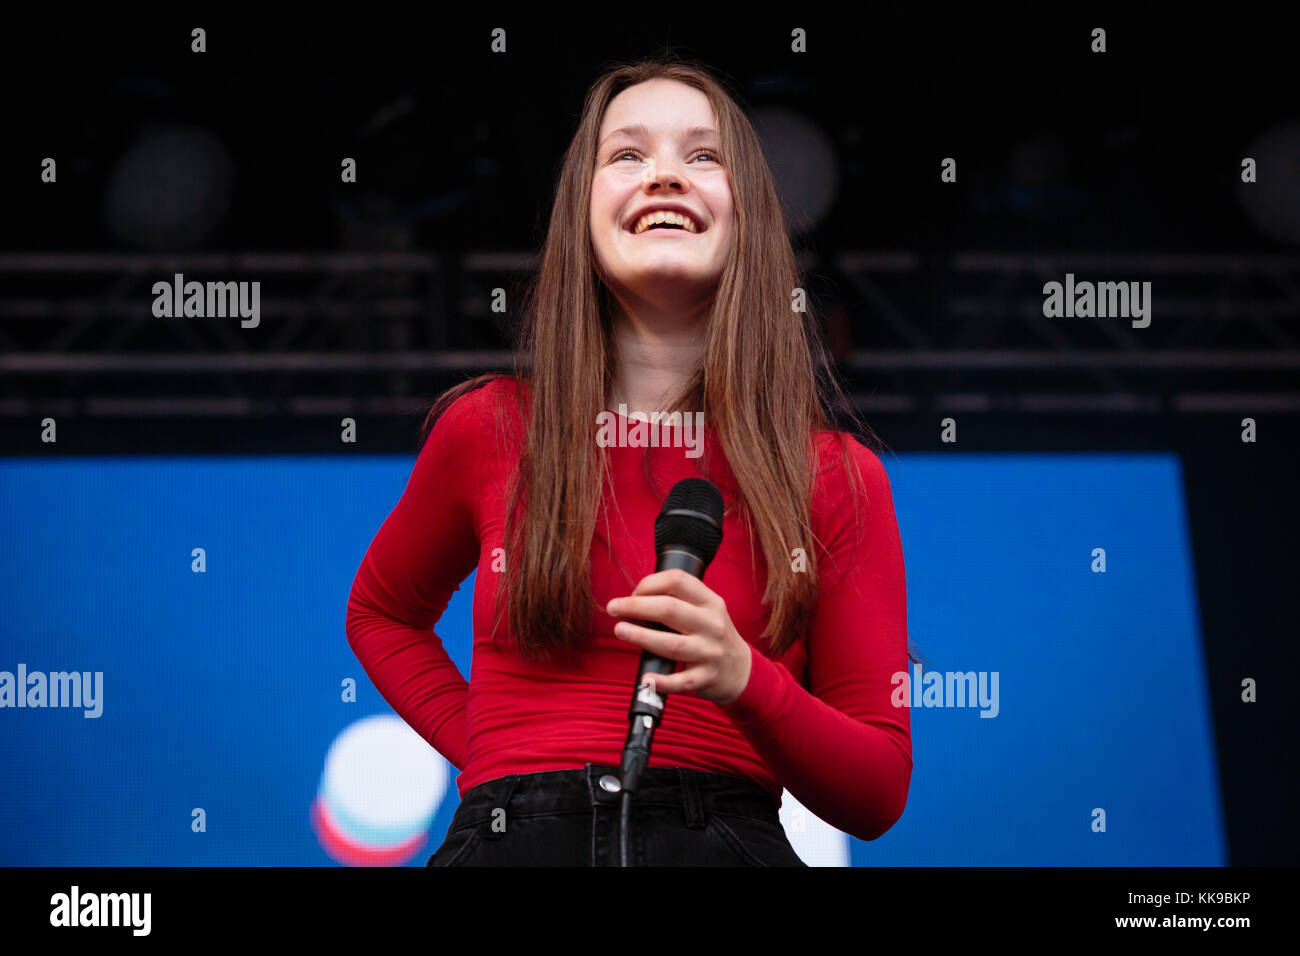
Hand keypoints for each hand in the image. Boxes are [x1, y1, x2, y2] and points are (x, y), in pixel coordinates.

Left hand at [605, 568, 752, 706]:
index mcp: (710, 602)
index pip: (678, 581)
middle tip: (613, 608)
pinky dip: (662, 681)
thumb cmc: (711, 634)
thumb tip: (635, 598)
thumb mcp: (706, 610)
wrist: (740, 669)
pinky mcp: (705, 678)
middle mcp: (711, 624)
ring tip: (620, 630)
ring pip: (671, 644)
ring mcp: (710, 652)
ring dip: (641, 636)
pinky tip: (645, 678)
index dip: (650, 583)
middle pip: (669, 609)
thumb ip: (679, 600)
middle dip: (635, 606)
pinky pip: (681, 681)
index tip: (633, 592)